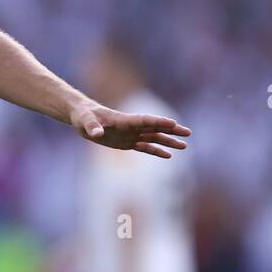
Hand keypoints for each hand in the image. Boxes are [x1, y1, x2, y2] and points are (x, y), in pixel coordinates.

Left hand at [70, 100, 190, 157]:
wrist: (82, 118)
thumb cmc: (83, 116)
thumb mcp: (85, 121)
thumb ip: (91, 126)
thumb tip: (97, 134)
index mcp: (123, 120)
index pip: (143, 120)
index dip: (157, 122)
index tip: (173, 123)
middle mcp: (130, 127)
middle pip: (154, 128)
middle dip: (171, 130)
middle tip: (188, 133)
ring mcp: (130, 135)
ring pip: (153, 138)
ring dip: (168, 141)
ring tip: (184, 145)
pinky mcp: (127, 143)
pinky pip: (144, 147)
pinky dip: (156, 151)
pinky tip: (169, 155)